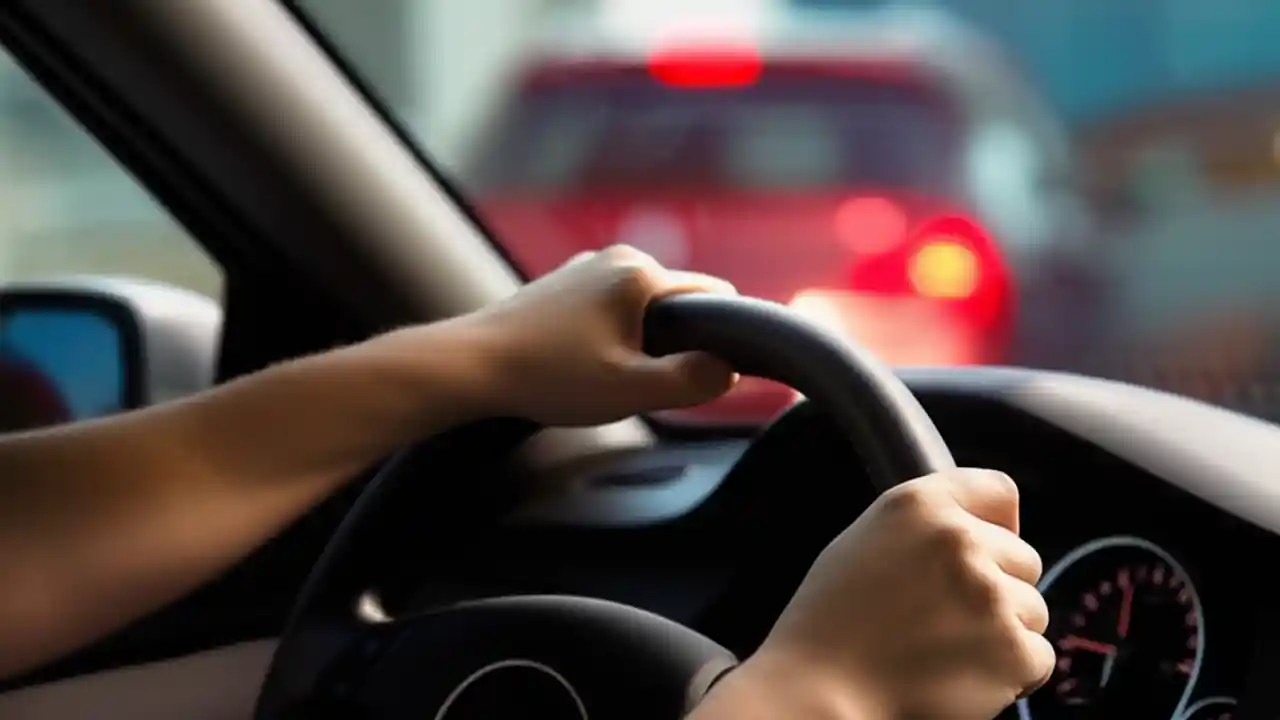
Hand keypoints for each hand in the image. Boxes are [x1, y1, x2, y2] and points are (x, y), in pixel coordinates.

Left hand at [464, 245, 737, 425]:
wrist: (470, 367)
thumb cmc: (546, 376)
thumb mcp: (632, 391)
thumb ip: (693, 381)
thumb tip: (728, 370)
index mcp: (639, 272)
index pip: (715, 296)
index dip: (723, 338)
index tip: (707, 375)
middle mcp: (615, 258)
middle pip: (678, 304)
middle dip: (676, 345)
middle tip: (643, 385)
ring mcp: (585, 269)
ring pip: (643, 310)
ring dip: (641, 345)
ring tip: (607, 378)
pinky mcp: (563, 287)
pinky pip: (612, 312)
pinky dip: (611, 340)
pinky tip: (583, 368)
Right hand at [709, 470, 1051, 719]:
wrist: (819, 690)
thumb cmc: (831, 624)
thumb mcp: (865, 541)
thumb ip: (924, 527)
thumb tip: (983, 534)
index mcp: (920, 505)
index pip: (999, 490)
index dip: (998, 525)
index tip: (985, 552)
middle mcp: (960, 540)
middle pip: (1023, 558)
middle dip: (1000, 588)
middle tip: (947, 619)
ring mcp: (991, 595)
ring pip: (1033, 610)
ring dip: (1004, 633)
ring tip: (946, 651)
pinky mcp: (1012, 650)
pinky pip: (1038, 656)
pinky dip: (1011, 674)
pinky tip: (961, 677)